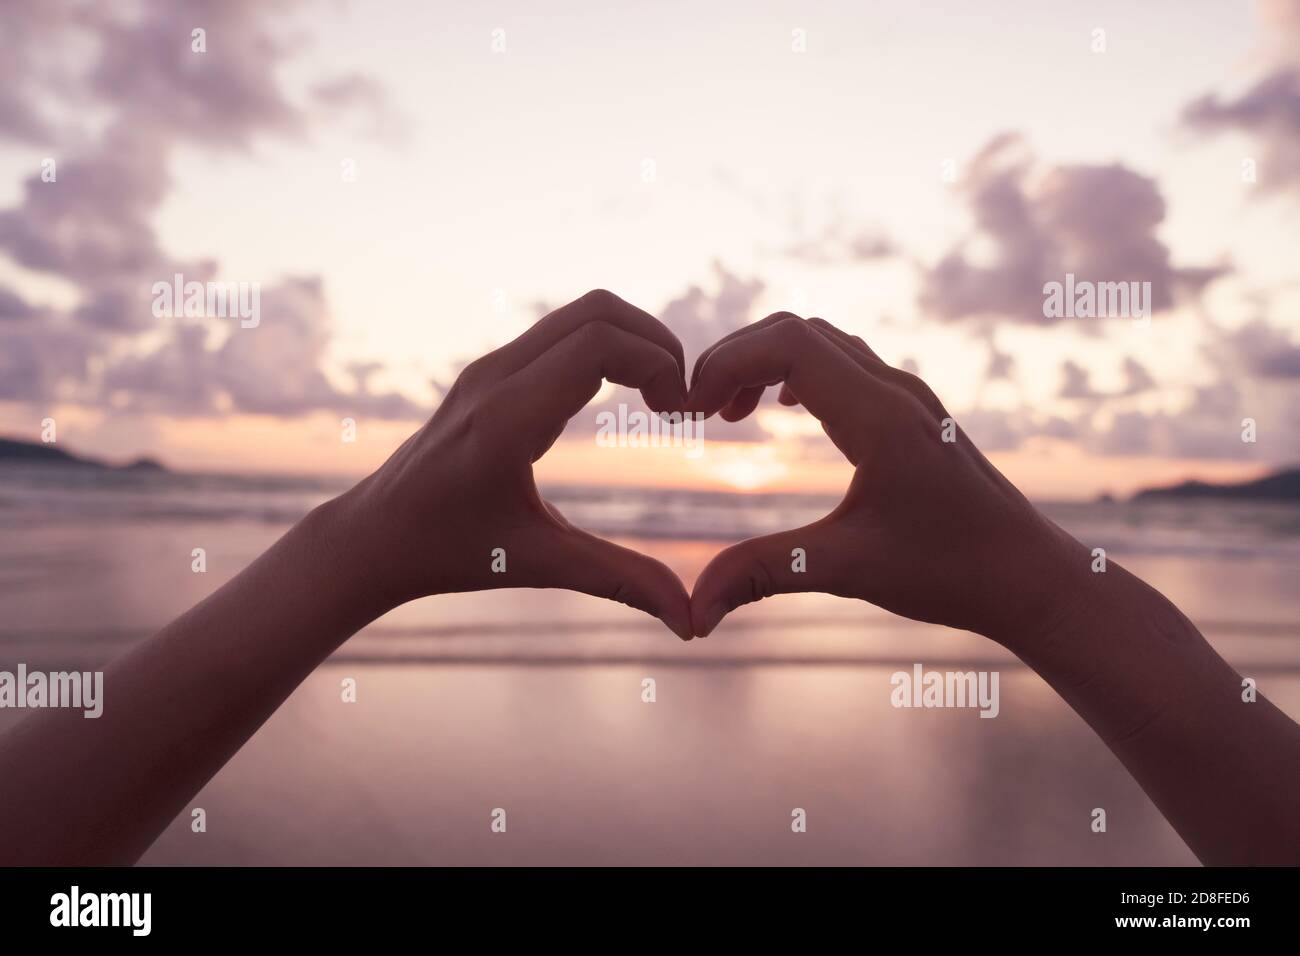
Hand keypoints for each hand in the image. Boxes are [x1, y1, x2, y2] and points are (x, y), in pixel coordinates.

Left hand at [333, 290, 693, 639]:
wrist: (374, 535)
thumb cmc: (448, 553)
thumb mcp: (539, 565)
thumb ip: (619, 581)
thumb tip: (692, 621)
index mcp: (506, 420)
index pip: (598, 344)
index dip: (657, 363)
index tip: (679, 413)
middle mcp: (495, 377)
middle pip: (598, 311)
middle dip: (656, 344)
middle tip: (678, 401)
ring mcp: (489, 367)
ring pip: (581, 313)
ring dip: (632, 342)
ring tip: (658, 399)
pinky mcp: (490, 371)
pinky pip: (562, 333)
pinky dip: (607, 348)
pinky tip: (622, 399)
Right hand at [686, 313, 1088, 643]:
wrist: (1030, 577)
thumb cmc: (952, 572)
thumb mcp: (846, 570)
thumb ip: (763, 575)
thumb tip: (692, 613)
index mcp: (878, 415)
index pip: (788, 343)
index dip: (726, 362)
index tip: (689, 409)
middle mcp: (894, 390)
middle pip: (796, 330)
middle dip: (735, 359)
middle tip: (697, 412)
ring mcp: (906, 396)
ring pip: (821, 343)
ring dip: (765, 364)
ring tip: (728, 415)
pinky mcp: (911, 413)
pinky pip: (843, 365)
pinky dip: (797, 374)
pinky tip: (781, 413)